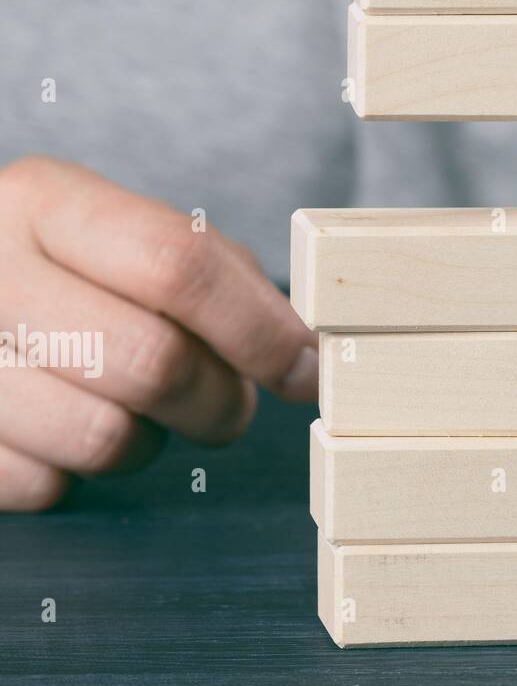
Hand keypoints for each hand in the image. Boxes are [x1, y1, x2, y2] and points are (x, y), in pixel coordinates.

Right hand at [0, 157, 317, 509]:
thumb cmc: (73, 268)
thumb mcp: (136, 235)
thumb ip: (222, 278)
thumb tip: (303, 355)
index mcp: (47, 201)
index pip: (178, 265)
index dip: (258, 328)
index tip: (305, 369)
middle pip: (151, 361)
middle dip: (218, 400)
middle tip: (227, 402)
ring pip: (100, 437)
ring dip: (147, 440)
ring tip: (139, 408)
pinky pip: (41, 485)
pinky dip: (75, 474)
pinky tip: (69, 429)